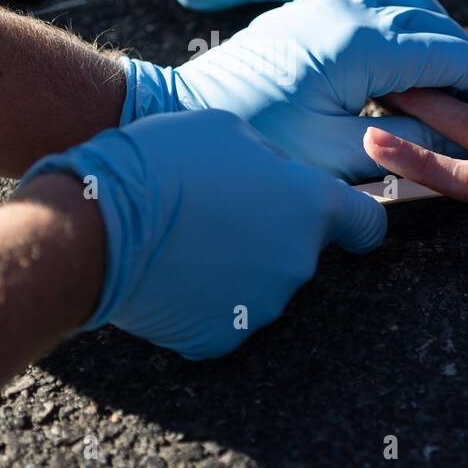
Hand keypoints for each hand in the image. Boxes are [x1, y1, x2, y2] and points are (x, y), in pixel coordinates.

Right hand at [19, 109, 385, 358]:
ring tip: (188, 237)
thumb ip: (273, 160)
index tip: (341, 221)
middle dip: (273, 233)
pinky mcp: (223, 337)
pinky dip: (207, 298)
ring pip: (263, 281)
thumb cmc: (164, 162)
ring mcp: (262, 305)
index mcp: (309, 206)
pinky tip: (173, 270)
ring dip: (239, 264)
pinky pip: (226, 315)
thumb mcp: (228, 130)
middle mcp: (297, 261)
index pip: (366, 224)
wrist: (101, 223)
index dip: (354, 220)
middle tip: (220, 209)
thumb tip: (281, 179)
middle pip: (300, 250)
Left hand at [121, 0, 467, 181]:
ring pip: (407, 2)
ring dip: (439, 36)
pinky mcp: (310, 5)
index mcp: (361, 43)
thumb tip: (459, 134)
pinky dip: (406, 24)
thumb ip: (406, 140)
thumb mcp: (337, 155)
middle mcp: (347, 8)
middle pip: (435, 21)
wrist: (184, 109)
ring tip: (458, 81)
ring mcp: (326, 0)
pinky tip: (409, 61)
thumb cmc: (256, 140)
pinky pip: (375, 1)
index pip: (450, 54)